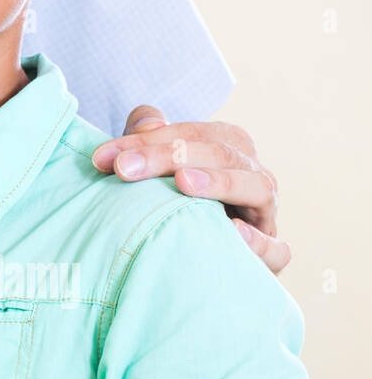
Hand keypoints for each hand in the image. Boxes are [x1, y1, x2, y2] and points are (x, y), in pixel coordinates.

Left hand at [91, 105, 289, 273]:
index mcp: (228, 146)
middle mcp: (252, 173)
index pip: (190, 134)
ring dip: (219, 182)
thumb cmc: (180, 204)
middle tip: (125, 168)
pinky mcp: (272, 254)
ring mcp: (266, 213)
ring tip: (183, 183)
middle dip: (168, 156)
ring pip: (256, 186)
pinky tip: (233, 232)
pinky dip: (259, 241)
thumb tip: (145, 118)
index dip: (146, 140)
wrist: (208, 260)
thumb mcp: (162, 170)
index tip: (102, 157)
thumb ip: (152, 140)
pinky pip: (277, 248)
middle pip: (218, 152)